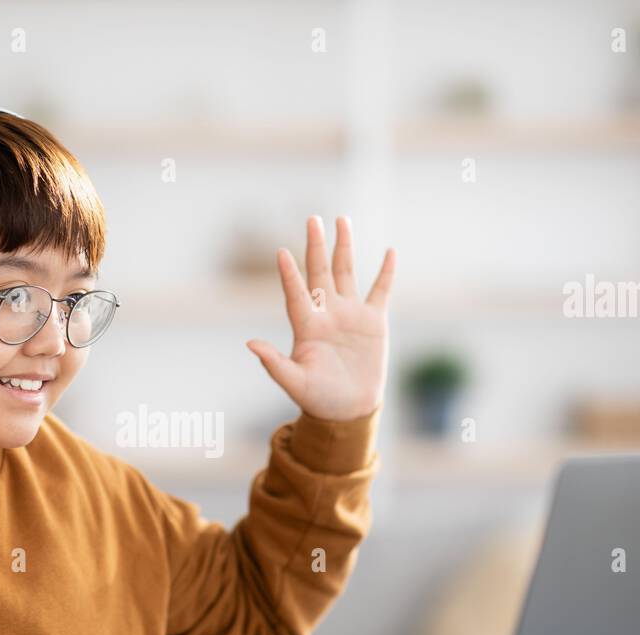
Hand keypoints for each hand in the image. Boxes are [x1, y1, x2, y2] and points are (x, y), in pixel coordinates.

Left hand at [247, 215, 394, 420]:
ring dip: (344, 247)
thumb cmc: (318, 399)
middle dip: (316, 247)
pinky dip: (386, 272)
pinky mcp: (373, 322)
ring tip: (341, 221)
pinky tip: (390, 251)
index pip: (295, 294)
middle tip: (312, 219)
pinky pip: (380, 291)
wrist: (348, 410)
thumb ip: (274, 363)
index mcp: (306, 326)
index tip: (281, 252)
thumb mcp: (294, 382)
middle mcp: (326, 314)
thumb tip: (250, 343)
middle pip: (320, 273)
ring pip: (347, 273)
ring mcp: (350, 315)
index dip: (288, 275)